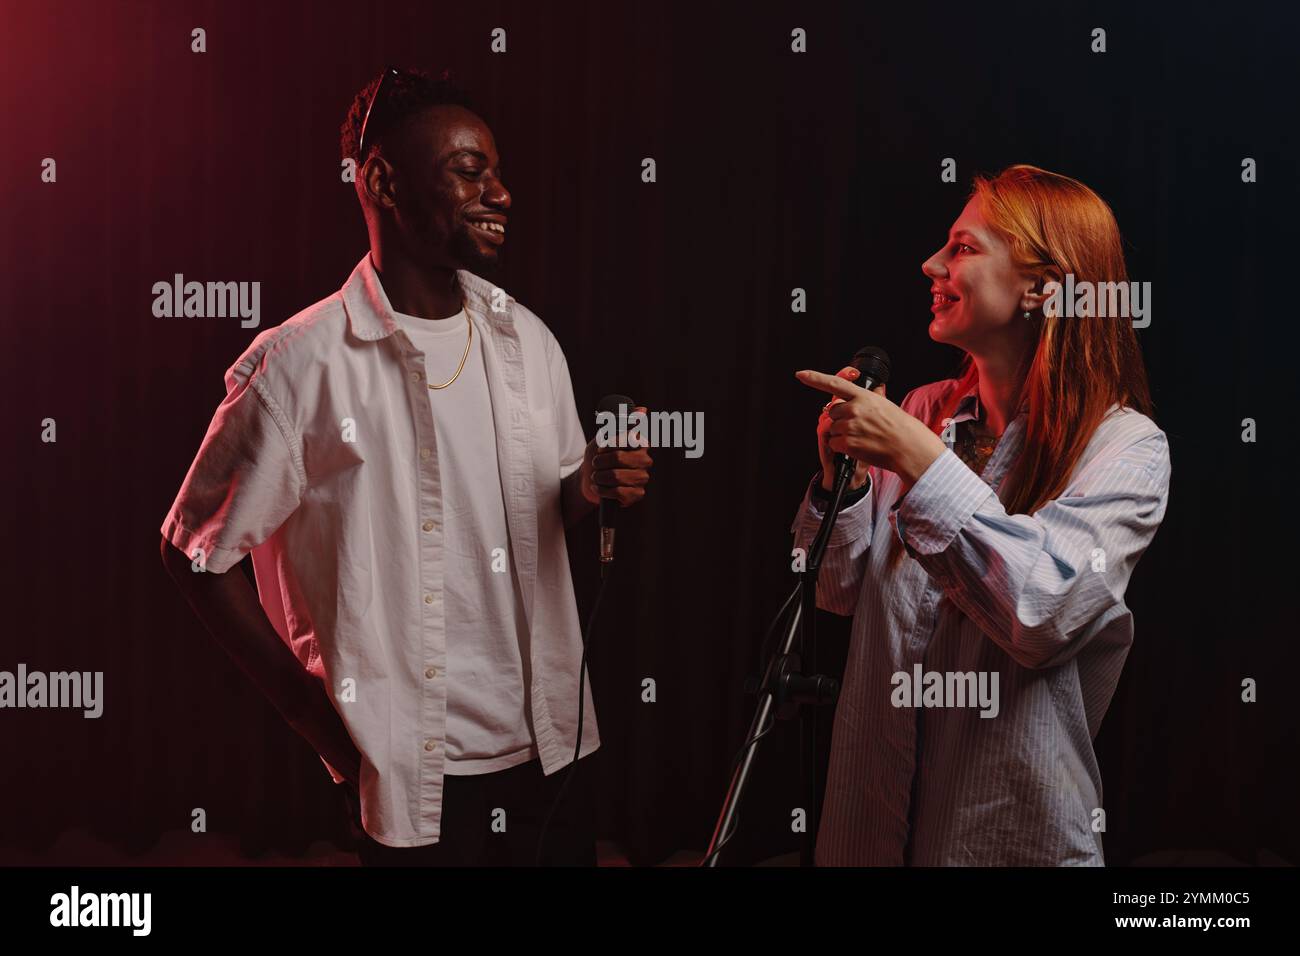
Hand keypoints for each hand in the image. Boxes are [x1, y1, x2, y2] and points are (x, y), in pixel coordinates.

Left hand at [581, 405, 653, 507]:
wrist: (588, 480)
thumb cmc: (598, 456)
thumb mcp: (604, 436)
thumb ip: (621, 422)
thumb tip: (643, 410)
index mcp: (640, 442)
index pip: (628, 438)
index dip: (609, 444)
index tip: (601, 448)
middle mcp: (645, 460)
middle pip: (619, 458)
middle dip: (600, 461)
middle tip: (596, 463)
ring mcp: (642, 478)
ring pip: (616, 476)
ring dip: (600, 477)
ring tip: (597, 476)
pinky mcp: (637, 494)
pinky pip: (618, 492)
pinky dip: (603, 490)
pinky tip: (600, 488)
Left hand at [797, 368, 946, 490]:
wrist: (908, 448)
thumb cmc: (901, 428)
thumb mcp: (886, 405)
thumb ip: (871, 398)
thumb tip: (871, 390)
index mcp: (864, 396)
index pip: (835, 383)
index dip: (815, 378)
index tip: (802, 374)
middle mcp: (854, 409)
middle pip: (832, 411)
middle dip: (840, 418)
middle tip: (859, 426)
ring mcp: (850, 426)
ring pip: (833, 429)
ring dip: (842, 434)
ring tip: (863, 437)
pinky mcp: (847, 443)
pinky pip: (835, 443)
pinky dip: (842, 447)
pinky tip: (859, 446)